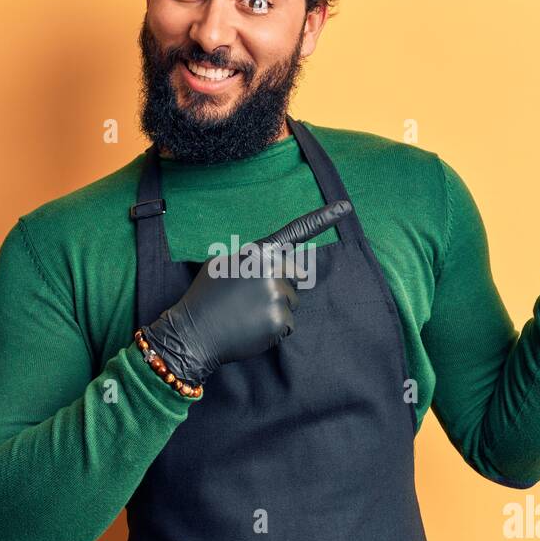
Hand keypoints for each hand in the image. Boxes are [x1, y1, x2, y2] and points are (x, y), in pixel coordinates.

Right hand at [141, 200, 353, 384]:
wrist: (193, 332)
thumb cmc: (206, 296)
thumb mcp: (222, 264)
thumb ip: (252, 259)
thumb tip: (270, 262)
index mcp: (259, 252)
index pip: (295, 231)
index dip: (322, 218)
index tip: (346, 207)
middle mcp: (272, 269)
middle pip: (295, 275)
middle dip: (280, 285)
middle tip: (250, 298)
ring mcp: (278, 295)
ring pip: (292, 301)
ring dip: (276, 308)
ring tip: (247, 314)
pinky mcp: (281, 321)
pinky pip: (289, 323)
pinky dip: (274, 328)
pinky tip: (252, 328)